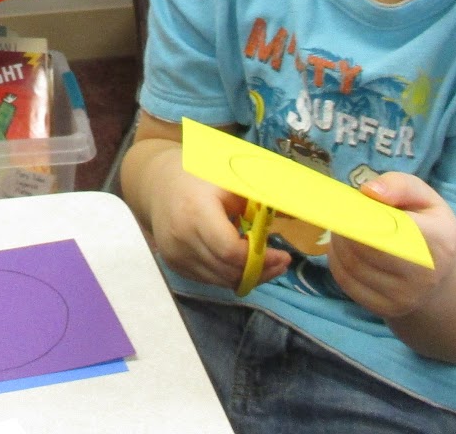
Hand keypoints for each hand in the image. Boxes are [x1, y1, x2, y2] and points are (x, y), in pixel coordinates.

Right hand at [141, 150, 290, 291]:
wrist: (157, 182)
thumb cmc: (199, 175)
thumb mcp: (230, 177)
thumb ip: (259, 196)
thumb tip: (298, 209)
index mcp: (195, 212)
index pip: (229, 251)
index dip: (259, 258)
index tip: (282, 255)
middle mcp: (181, 238)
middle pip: (227, 270)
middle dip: (260, 271)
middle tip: (282, 263)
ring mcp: (175, 254)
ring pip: (220, 280)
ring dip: (247, 276)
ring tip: (267, 263)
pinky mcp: (174, 264)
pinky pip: (209, 279)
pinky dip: (229, 274)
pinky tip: (241, 262)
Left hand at [328, 172, 455, 319]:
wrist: (442, 281)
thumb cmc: (431, 230)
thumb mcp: (426, 199)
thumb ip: (399, 185)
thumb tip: (368, 191)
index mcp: (438, 242)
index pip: (391, 229)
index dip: (362, 216)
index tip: (349, 203)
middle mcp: (424, 276)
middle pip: (365, 248)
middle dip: (346, 227)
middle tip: (341, 213)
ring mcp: (404, 298)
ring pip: (352, 265)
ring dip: (338, 242)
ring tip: (343, 228)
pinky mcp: (385, 309)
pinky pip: (346, 282)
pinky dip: (337, 262)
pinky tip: (344, 249)